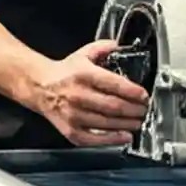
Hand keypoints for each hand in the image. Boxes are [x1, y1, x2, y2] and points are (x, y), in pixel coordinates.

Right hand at [31, 40, 149, 146]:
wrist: (40, 87)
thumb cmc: (65, 73)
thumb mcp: (83, 54)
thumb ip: (103, 48)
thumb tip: (119, 46)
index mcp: (83, 74)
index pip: (114, 84)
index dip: (133, 91)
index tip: (144, 95)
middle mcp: (78, 95)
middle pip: (113, 106)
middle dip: (134, 110)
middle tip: (144, 109)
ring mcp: (73, 115)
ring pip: (107, 123)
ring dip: (127, 124)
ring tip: (138, 121)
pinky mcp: (70, 130)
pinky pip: (94, 139)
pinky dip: (111, 139)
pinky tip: (124, 136)